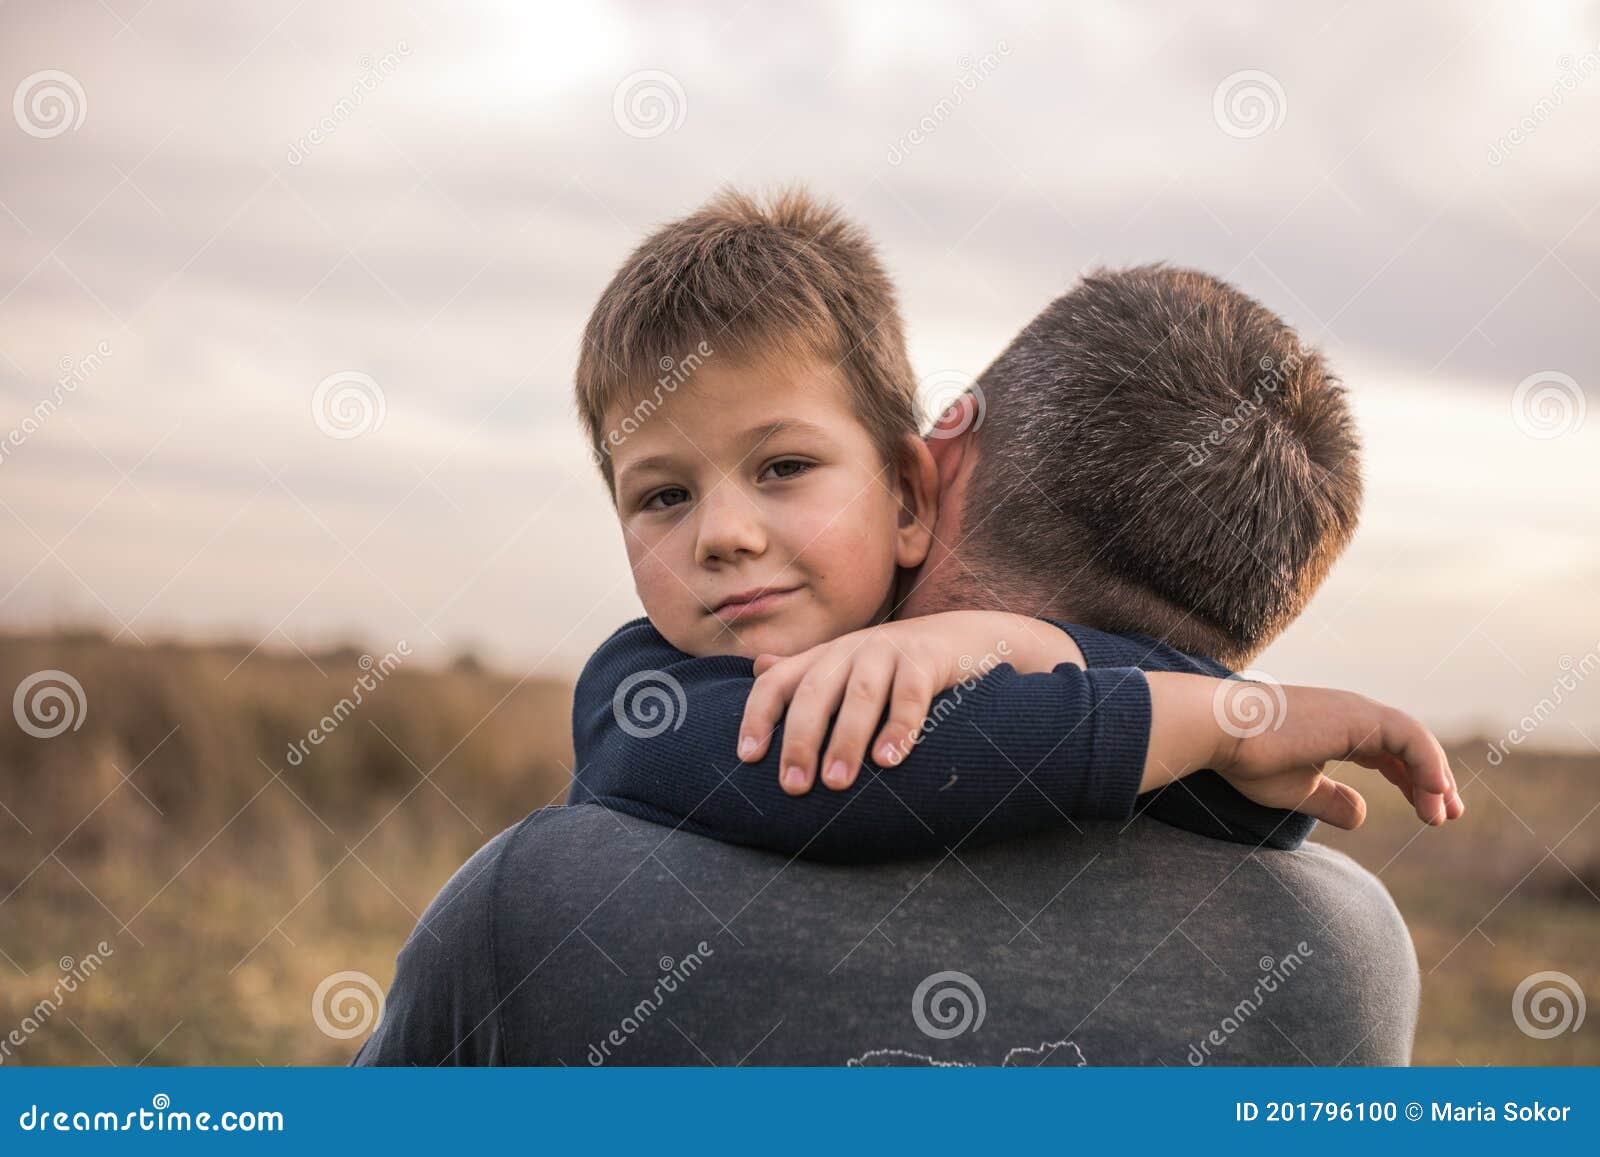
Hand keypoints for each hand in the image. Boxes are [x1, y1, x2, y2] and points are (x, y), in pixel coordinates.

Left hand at [735, 612, 1077, 794]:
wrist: (965, 639)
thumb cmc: (894, 666)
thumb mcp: (846, 667)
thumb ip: (804, 671)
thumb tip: (758, 668)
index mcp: (824, 657)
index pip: (778, 682)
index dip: (758, 715)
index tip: (749, 757)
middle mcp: (850, 650)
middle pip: (815, 692)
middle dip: (801, 739)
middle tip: (794, 786)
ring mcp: (889, 650)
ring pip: (860, 694)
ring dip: (846, 739)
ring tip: (837, 782)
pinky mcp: (927, 658)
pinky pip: (911, 694)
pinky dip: (900, 726)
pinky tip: (889, 759)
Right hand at [1211, 683, 1465, 829]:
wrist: (1221, 731)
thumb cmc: (1248, 758)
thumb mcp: (1298, 790)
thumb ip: (1333, 801)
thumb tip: (1363, 816)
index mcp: (1340, 730)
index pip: (1391, 755)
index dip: (1414, 783)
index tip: (1431, 814)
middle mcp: (1354, 716)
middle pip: (1410, 748)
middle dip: (1434, 782)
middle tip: (1449, 815)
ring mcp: (1357, 712)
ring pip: (1415, 743)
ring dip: (1434, 780)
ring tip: (1441, 816)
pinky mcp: (1358, 716)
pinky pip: (1410, 739)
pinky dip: (1428, 765)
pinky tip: (1436, 794)